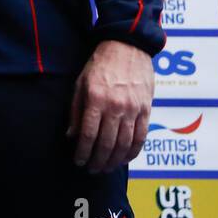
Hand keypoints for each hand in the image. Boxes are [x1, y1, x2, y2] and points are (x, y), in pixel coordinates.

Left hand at [67, 40, 153, 172]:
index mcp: (96, 99)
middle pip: (107, 143)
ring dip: (115, 160)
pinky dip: (133, 152)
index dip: (83, 151)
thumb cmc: (99, 65)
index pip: (89, 134)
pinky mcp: (146, 109)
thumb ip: (76, 111)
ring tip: (106, 168)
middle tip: (91, 170)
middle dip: (98, 160)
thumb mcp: (80, 84)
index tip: (78, 161)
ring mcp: (133, 109)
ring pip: (125, 144)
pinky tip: (124, 159)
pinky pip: (141, 137)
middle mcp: (116, 106)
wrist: (127, 48)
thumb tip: (72, 136)